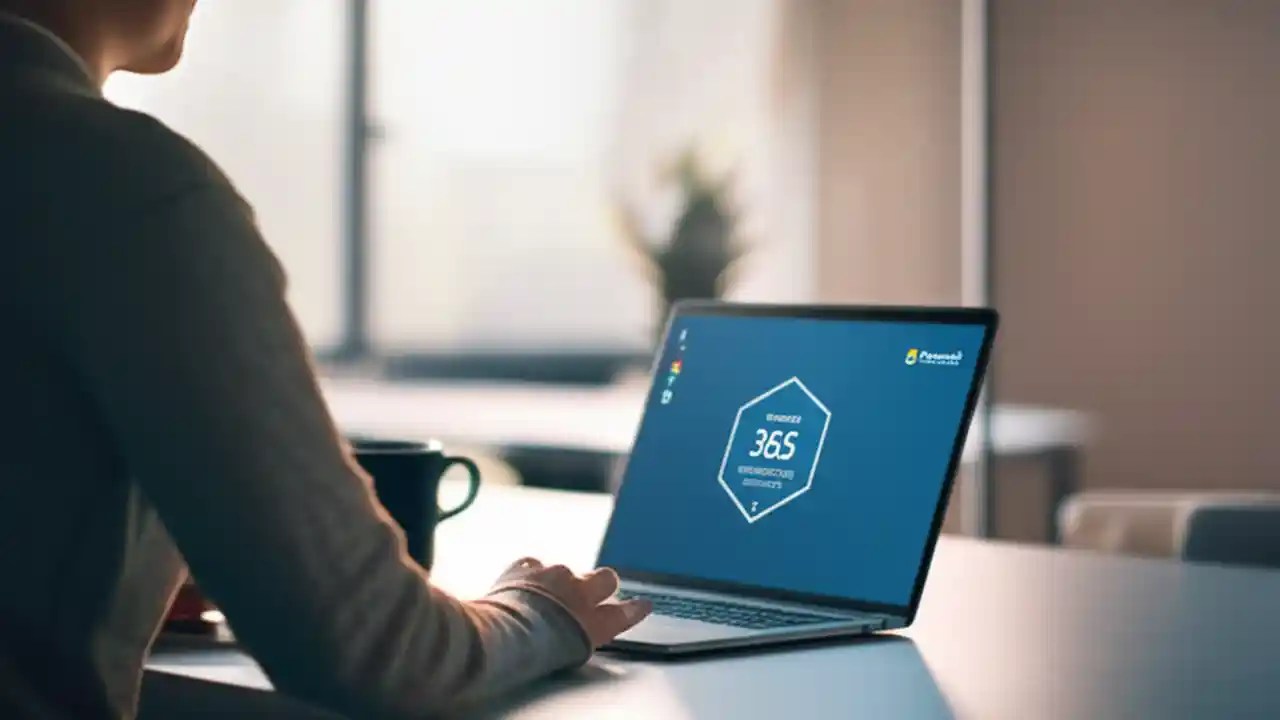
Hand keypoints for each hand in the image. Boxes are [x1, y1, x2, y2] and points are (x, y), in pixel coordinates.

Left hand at [497, 558, 651, 646]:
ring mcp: (554, 576)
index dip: (635, 609)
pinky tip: (525, 581)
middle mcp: (580, 592)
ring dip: (559, 580)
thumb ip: (583, 636)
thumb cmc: (539, 653)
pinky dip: (531, 572)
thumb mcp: (572, 653)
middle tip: (594, 591)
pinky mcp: (527, 568)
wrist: (508, 635)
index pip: (626, 612)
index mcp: (596, 620)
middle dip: (602, 583)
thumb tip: (581, 634)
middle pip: (605, 578)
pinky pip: (533, 564)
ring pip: (566, 570)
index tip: (643, 605)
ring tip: (546, 596)